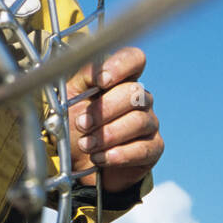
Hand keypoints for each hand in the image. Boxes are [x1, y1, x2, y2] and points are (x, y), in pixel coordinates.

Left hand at [64, 46, 162, 192]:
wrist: (79, 163)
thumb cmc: (75, 128)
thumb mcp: (69, 98)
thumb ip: (81, 79)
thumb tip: (94, 70)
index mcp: (119, 80)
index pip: (134, 59)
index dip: (121, 66)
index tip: (101, 81)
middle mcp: (139, 98)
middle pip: (134, 93)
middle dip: (104, 111)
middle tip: (81, 124)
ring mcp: (149, 123)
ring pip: (139, 121)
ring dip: (108, 135)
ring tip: (86, 145)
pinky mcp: (153, 148)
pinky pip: (143, 148)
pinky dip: (118, 154)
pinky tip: (100, 157)